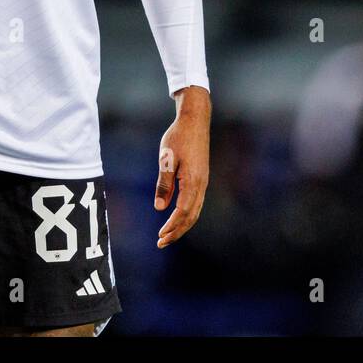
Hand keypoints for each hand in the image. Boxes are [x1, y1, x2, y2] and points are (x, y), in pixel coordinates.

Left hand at [154, 85, 210, 247]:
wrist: (195, 120)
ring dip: (182, 225)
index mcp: (193, 181)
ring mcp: (203, 182)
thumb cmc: (179, 137)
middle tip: (161, 242)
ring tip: (168, 235)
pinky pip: (196, 203)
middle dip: (177, 231)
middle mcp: (201, 185)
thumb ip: (164, 184)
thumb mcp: (167, 159)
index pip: (183, 212)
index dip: (172, 226)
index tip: (160, 236)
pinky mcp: (201, 178)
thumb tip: (160, 208)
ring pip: (195, 211)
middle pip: (191, 216)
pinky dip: (187, 215)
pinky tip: (177, 217)